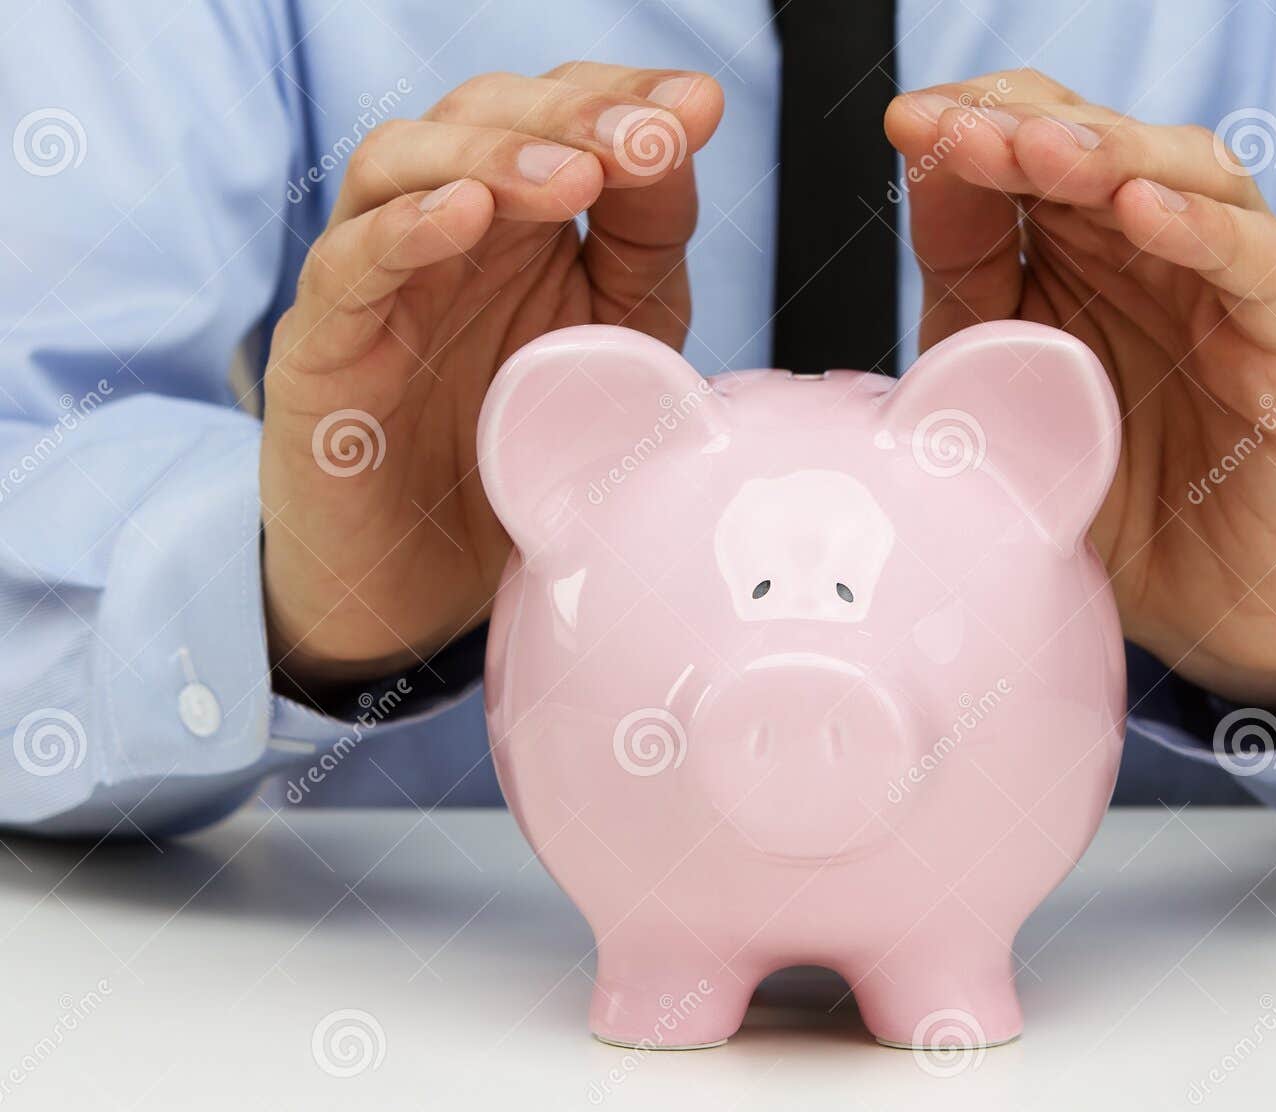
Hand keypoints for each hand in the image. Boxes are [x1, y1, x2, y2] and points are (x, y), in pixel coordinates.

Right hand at [261, 64, 722, 694]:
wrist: (427, 591)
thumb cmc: (515, 465)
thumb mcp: (615, 348)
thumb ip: (645, 253)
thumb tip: (677, 147)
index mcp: (519, 223)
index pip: (560, 116)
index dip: (624, 96)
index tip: (695, 107)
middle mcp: (440, 233)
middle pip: (482, 115)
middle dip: (572, 114)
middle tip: (647, 138)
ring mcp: (373, 282)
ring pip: (399, 162)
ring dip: (493, 155)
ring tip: (574, 179)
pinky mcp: (319, 351)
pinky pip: (345, 266)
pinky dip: (401, 230)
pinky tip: (466, 217)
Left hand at [885, 71, 1275, 729]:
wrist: (1207, 616)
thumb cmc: (1107, 499)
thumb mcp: (1004, 394)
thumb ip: (972, 293)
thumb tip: (925, 185)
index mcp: (1079, 259)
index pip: (1034, 151)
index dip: (977, 124)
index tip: (911, 121)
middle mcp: (1156, 260)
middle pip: (1104, 147)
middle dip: (1028, 126)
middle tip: (962, 129)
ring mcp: (1227, 297)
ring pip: (1190, 178)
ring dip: (1110, 153)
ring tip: (1039, 150)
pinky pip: (1259, 268)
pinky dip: (1204, 230)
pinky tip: (1144, 209)